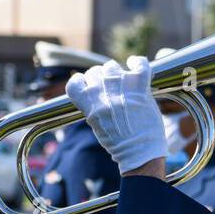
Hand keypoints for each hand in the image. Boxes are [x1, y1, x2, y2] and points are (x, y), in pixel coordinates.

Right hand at [65, 55, 166, 175]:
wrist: (139, 152)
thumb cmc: (118, 143)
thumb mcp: (97, 125)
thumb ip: (94, 106)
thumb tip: (95, 92)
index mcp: (89, 105)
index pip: (74, 83)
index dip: (80, 82)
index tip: (86, 84)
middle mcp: (102, 93)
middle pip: (94, 72)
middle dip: (99, 77)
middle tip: (108, 85)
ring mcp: (121, 88)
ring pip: (112, 66)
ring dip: (115, 71)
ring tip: (121, 79)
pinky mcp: (139, 87)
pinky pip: (139, 64)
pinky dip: (137, 62)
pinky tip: (134, 63)